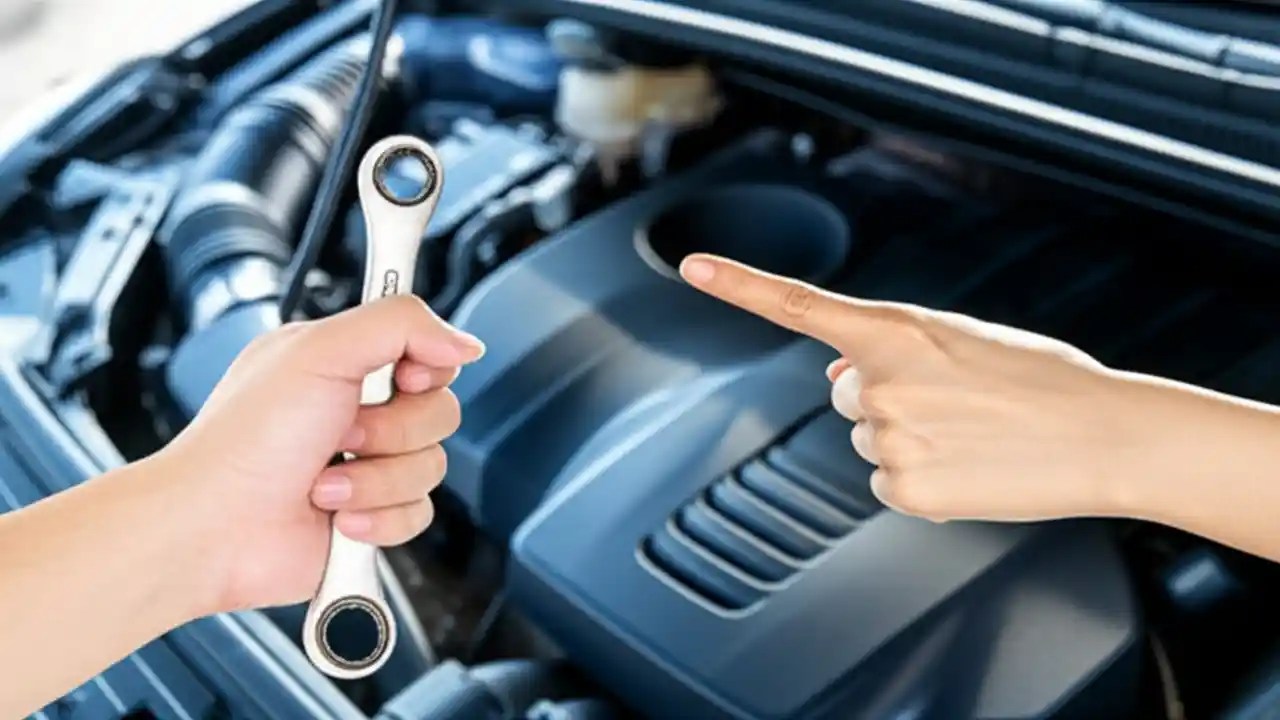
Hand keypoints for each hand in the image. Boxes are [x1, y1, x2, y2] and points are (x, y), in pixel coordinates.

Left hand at [159, 296, 483, 613]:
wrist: (214, 529)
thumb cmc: (243, 441)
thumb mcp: (320, 351)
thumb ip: (400, 324)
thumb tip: (463, 341)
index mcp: (342, 362)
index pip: (426, 348)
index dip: (426, 365)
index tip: (401, 377)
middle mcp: (357, 410)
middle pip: (440, 411)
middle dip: (394, 430)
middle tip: (342, 433)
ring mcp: (366, 466)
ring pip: (432, 467)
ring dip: (377, 479)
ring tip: (325, 482)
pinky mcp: (372, 514)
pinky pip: (419, 514)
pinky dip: (378, 517)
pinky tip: (336, 516)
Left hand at [679, 254, 1252, 523]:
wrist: (1103, 435)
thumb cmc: (1042, 380)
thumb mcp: (962, 340)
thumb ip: (892, 349)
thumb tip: (838, 373)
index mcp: (896, 329)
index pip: (798, 303)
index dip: (739, 284)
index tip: (692, 266)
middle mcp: (879, 382)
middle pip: (844, 392)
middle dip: (885, 395)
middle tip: (954, 400)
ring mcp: (887, 437)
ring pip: (869, 439)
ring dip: (909, 437)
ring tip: (973, 432)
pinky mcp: (903, 489)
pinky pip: (889, 481)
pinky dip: (922, 478)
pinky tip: (969, 466)